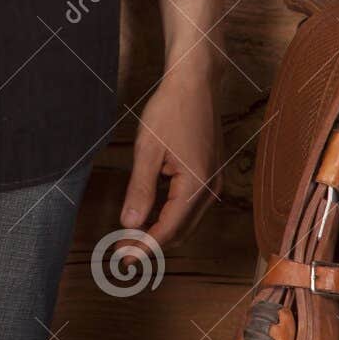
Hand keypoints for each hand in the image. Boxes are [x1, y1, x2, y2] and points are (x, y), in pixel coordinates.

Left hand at [118, 67, 221, 253]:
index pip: (169, 230)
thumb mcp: (148, 149)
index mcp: (196, 185)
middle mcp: (212, 187)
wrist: (196, 81)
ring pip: (188, 220)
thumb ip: (140, 189)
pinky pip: (192, 205)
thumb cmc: (170, 109)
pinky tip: (152, 212)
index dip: (144, 247)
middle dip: (152, 243)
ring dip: (162, 230)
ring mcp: (215, 180)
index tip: (123, 258)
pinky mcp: (213, 172)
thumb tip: (130, 224)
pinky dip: (172, 214)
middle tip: (122, 249)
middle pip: (181, 231)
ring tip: (133, 235)